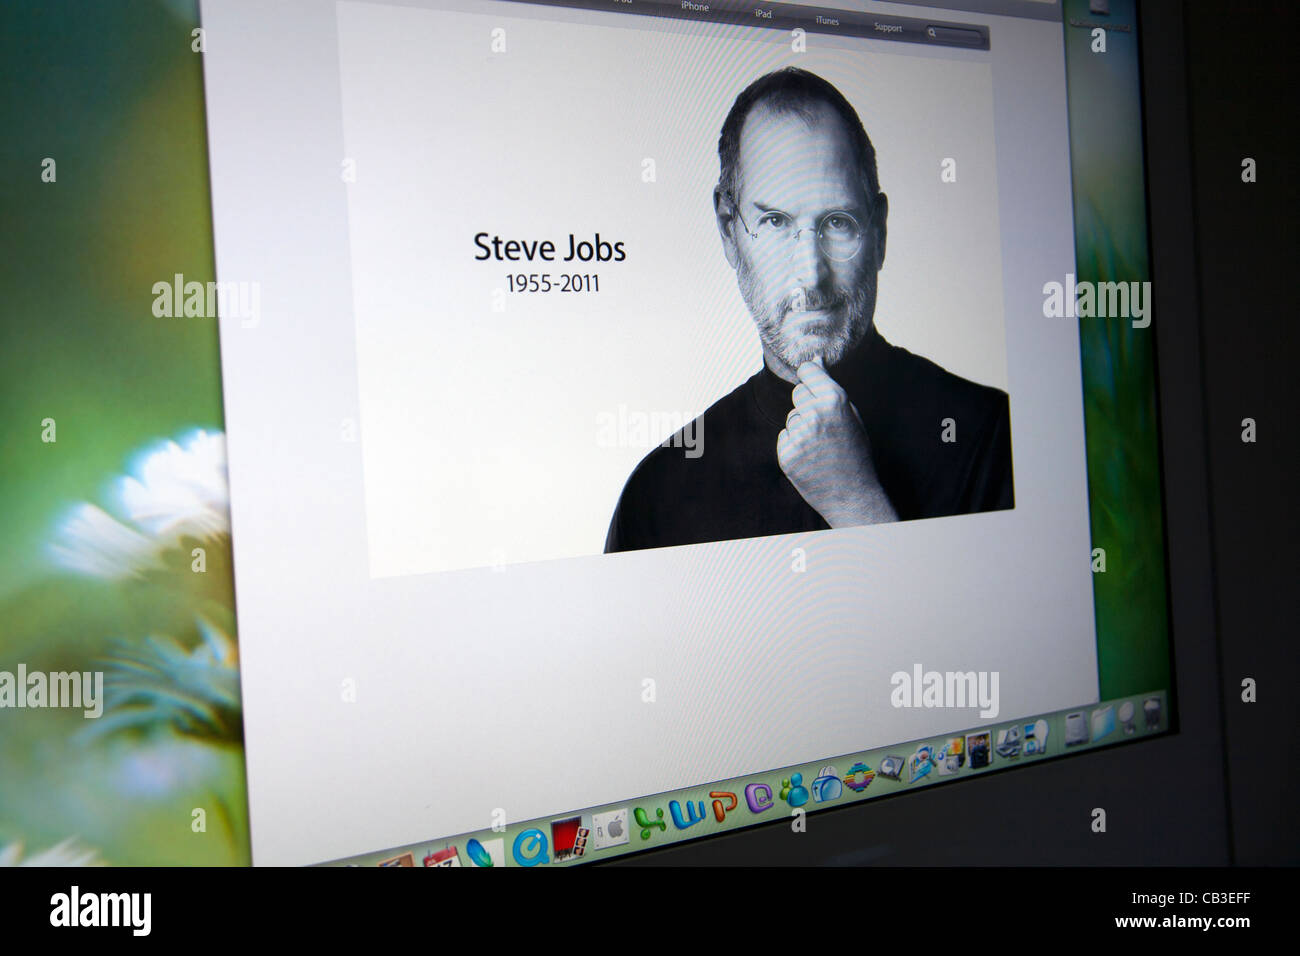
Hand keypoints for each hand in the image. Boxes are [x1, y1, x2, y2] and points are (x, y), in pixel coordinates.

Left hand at [776, 359, 897, 526]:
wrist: (852, 495)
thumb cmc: (855, 452)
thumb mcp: (852, 416)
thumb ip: (831, 388)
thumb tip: (815, 361)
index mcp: (834, 400)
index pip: (806, 371)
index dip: (809, 377)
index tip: (812, 382)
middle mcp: (814, 414)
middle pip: (797, 393)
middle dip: (807, 404)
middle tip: (824, 425)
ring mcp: (798, 435)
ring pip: (791, 417)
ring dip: (802, 427)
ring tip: (821, 446)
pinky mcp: (786, 454)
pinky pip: (784, 437)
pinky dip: (794, 445)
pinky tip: (811, 457)